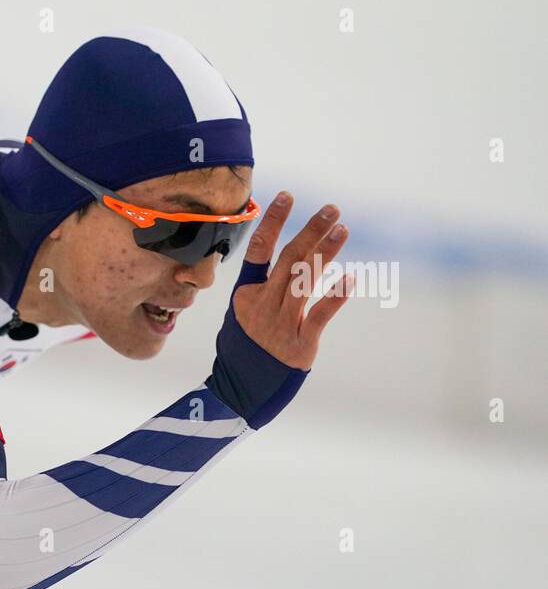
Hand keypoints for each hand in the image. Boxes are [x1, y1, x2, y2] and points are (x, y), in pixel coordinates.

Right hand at [234, 192, 352, 369]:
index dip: (273, 221)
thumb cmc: (244, 350)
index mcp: (245, 295)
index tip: (288, 196)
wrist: (239, 392)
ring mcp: (280, 324)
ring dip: (326, 252)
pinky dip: (334, 296)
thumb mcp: (243, 315)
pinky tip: (349, 278)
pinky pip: (319, 315)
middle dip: (311, 231)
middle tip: (332, 208)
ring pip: (304, 280)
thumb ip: (263, 288)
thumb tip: (293, 255)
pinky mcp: (299, 345)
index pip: (259, 250)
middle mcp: (262, 305)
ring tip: (343, 228)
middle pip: (289, 260)